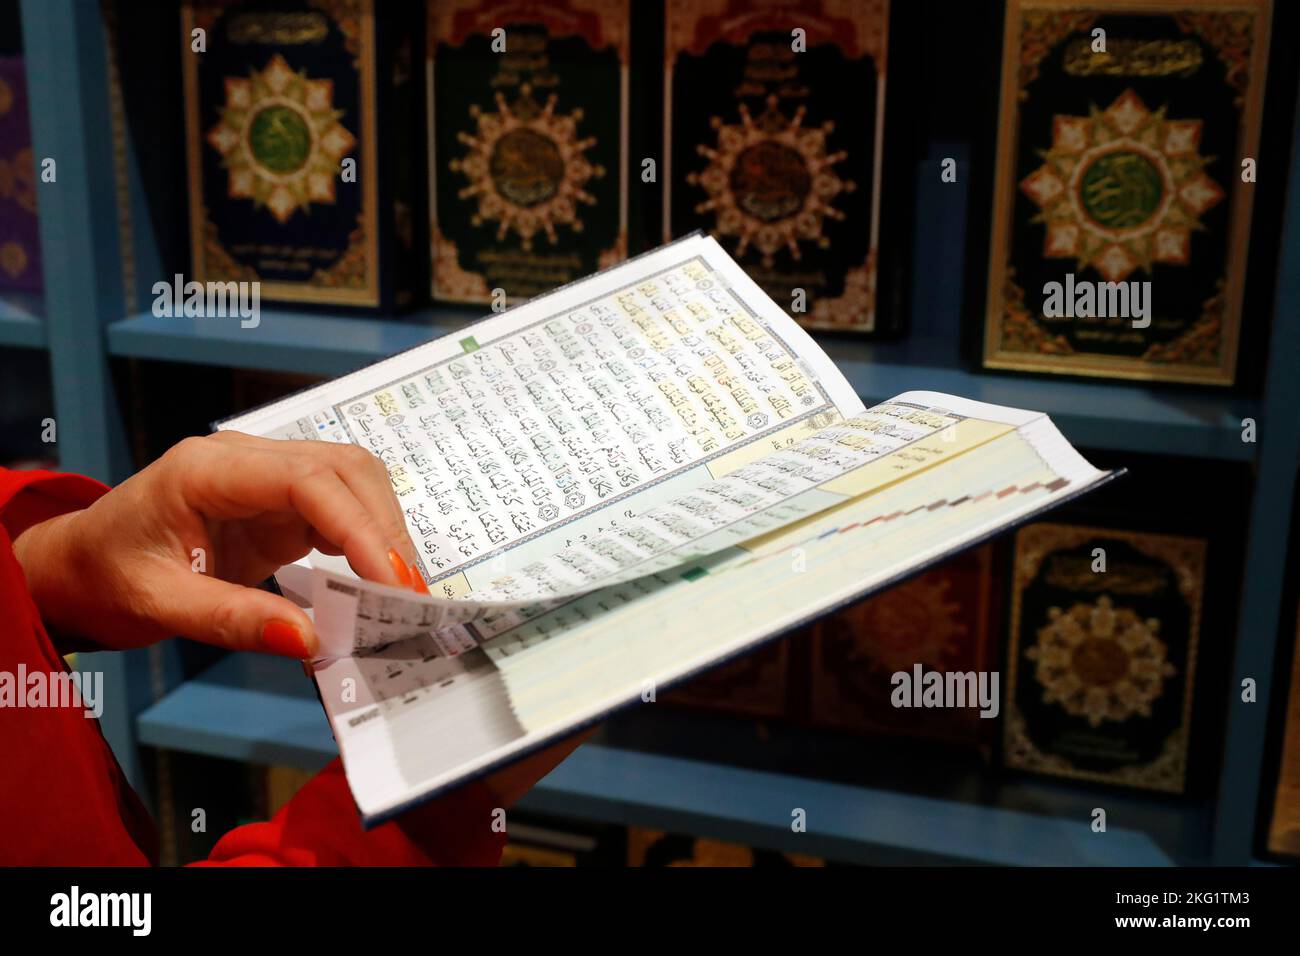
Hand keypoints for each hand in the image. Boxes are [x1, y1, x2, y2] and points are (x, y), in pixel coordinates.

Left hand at [12, 432, 427, 657]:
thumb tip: (308, 641)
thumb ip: (232, 619)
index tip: (393, 580)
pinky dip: (368, 539)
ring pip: (353, 479)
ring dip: (384, 528)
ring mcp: (267, 475)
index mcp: (208, 470)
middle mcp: (246, 459)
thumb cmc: (108, 577)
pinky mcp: (282, 500)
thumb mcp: (158, 604)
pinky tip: (379, 578)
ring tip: (401, 588)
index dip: (360, 526)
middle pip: (343, 467)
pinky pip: (341, 506)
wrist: (82, 567)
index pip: (307, 480)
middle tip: (410, 594)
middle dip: (385, 526)